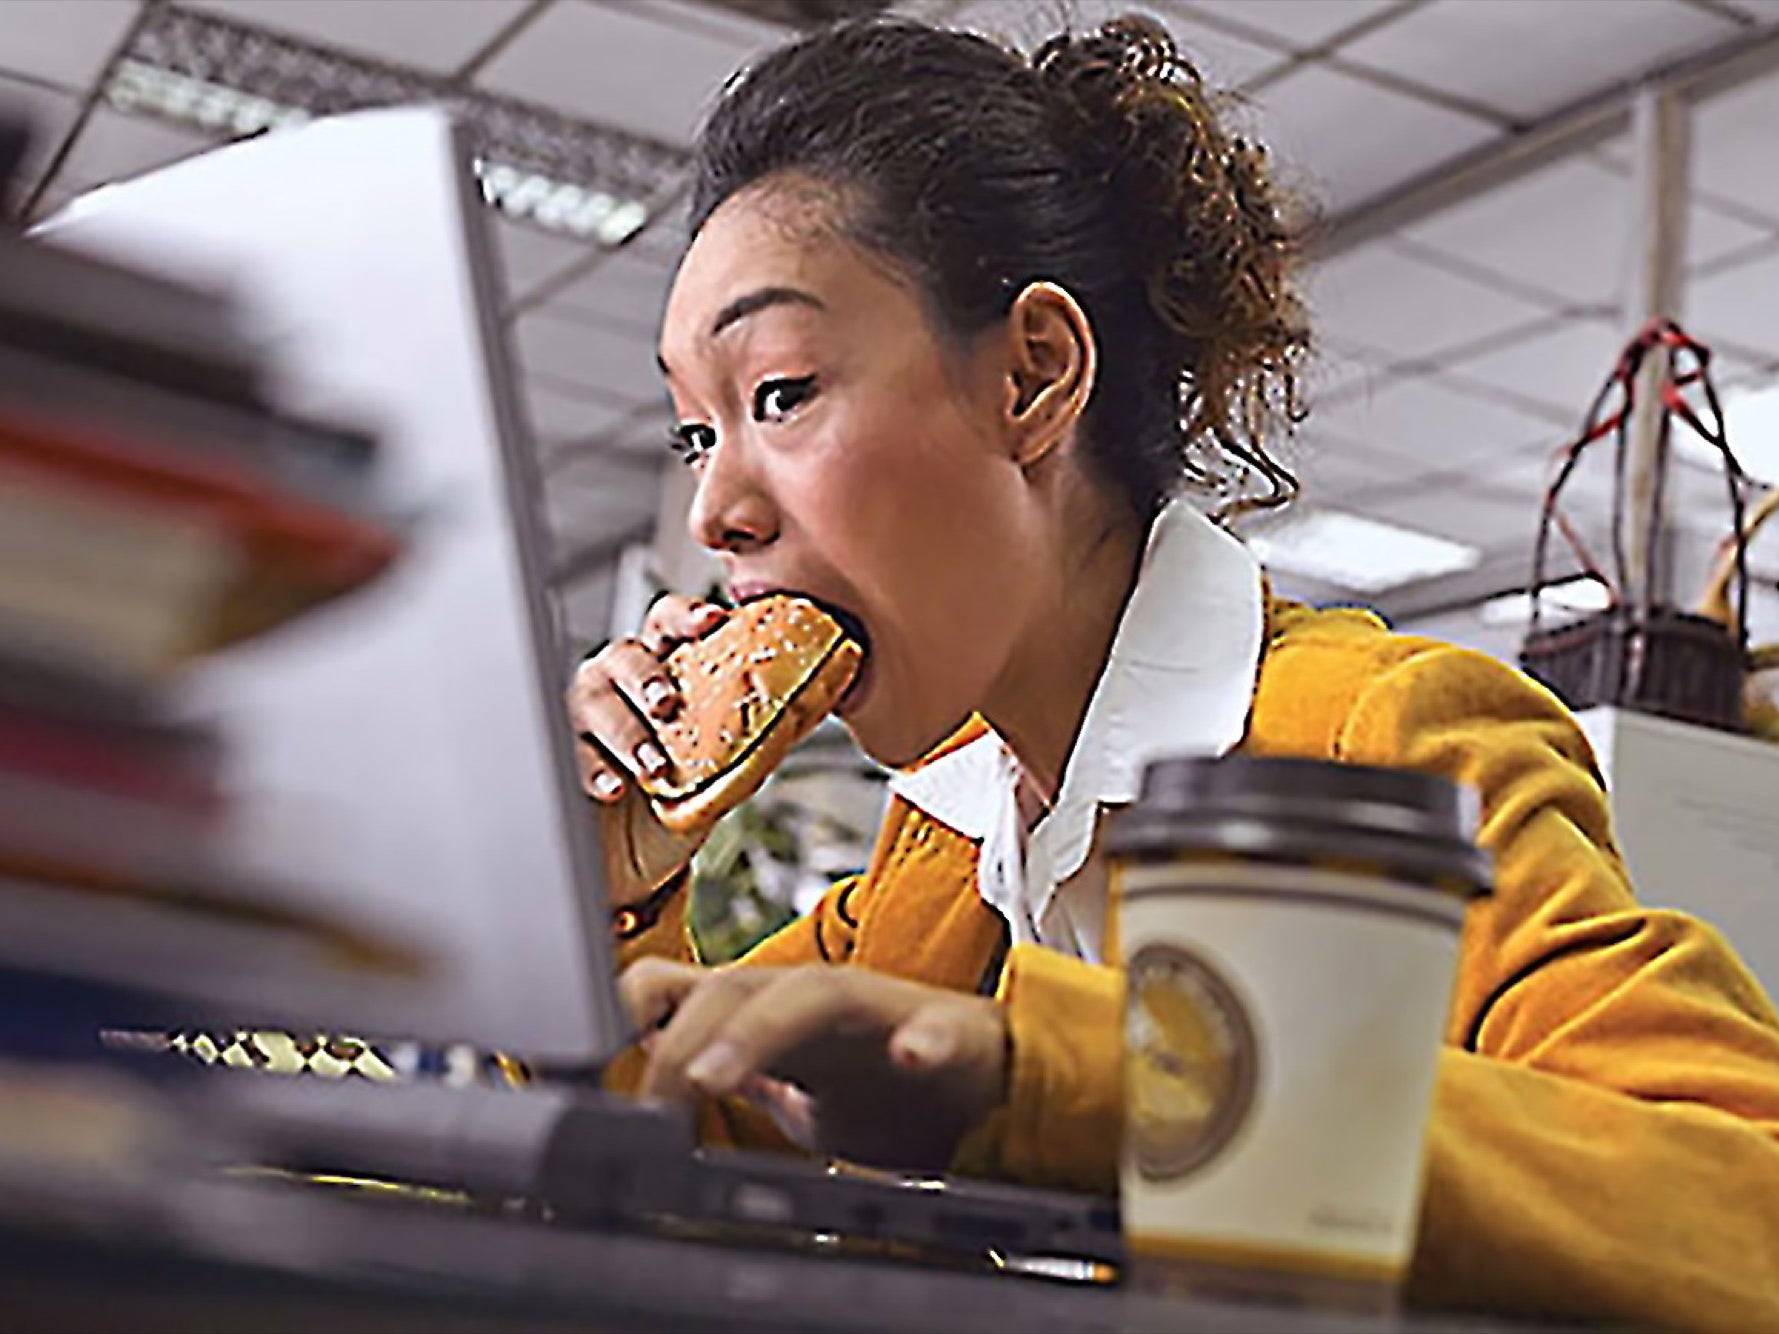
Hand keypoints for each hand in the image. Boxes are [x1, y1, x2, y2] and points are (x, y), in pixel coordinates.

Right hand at [566, 594, 728, 906]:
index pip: (669, 622)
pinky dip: (592, 769)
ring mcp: (587, 716)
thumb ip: (758, 736)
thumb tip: (808, 709)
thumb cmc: (679, 794)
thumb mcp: (724, 768)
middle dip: (647, 676)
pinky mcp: (562, 755)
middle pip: (625, 655)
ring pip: (592, 699)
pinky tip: (614, 788)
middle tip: (668, 705)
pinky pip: (568, 752)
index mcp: (663, 667)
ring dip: (626, 733)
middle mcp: (620, 681)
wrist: (638, 855)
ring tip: (653, 766)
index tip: (713, 622)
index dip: (687, 616)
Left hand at [620, 959, 1009, 1173]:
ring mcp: (881, 1013)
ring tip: (711, 1077)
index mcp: (771, 1014)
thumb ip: (723, 1064)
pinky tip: (909, 1057)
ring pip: (812, 997)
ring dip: (756, 1033)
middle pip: (733, 988)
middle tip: (650, 1112)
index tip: (585, 1061)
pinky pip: (937, 1034)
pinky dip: (920, 1043)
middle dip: (679, 1044)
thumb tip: (642, 1072)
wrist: (993, 1089)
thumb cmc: (886, 1085)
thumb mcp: (784, 1084)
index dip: (629, 1009)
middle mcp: (817, 999)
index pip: (689, 985)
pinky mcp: (949, 1038)